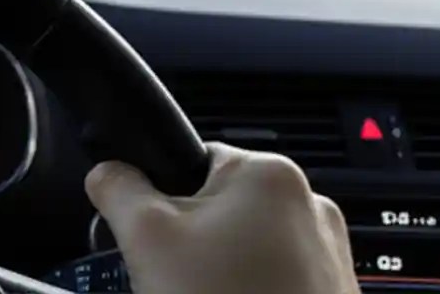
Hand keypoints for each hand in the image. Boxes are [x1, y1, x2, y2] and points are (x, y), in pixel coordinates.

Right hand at [85, 143, 358, 293]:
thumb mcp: (145, 237)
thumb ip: (117, 188)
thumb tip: (107, 172)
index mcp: (269, 174)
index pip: (194, 160)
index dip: (162, 198)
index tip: (158, 238)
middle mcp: (311, 206)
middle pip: (219, 208)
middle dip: (192, 241)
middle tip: (178, 278)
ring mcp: (328, 253)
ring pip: (246, 247)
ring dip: (220, 270)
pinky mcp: (332, 292)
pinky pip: (274, 278)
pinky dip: (248, 291)